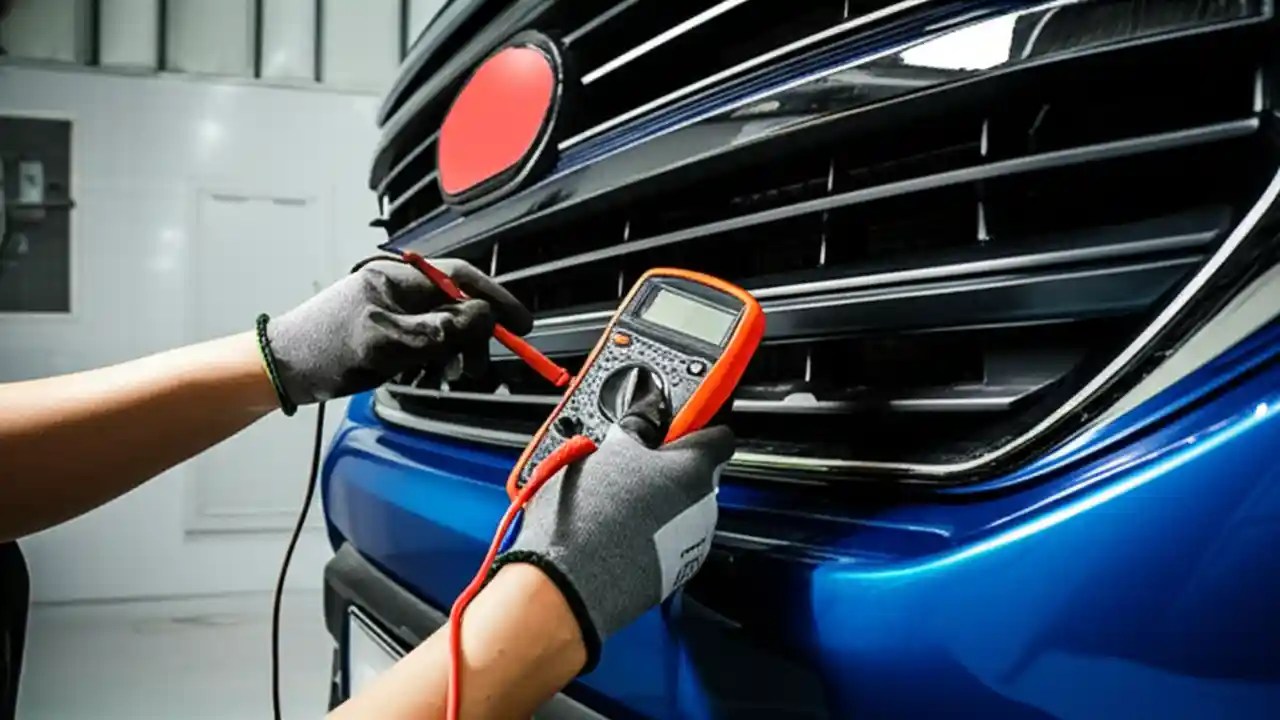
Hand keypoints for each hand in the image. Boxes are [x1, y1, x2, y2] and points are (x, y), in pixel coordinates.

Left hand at [265, 258, 531, 404]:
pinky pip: (424, 337)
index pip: (463, 278)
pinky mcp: (384, 328)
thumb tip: (487, 318)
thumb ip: (443, 329)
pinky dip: (435, 355)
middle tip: (480, 368)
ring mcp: (392, 307)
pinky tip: (428, 374)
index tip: (523, 325)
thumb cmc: (330, 350)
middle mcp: (400, 286)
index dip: (497, 298)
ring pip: (443, 323)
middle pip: (457, 302)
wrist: (282, 367)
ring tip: (454, 376)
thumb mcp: (392, 342)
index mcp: (401, 278)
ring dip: (456, 349)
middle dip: (476, 333)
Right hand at [494, 387, 735, 670]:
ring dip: (654, 501)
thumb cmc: (588, 518)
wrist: (569, 587)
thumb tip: (644, 417)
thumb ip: (635, 429)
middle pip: (695, 474)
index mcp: (693, 470)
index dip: (695, 425)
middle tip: (628, 463)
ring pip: (679, 509)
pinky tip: (613, 532)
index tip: (674, 423)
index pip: (718, 435)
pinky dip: (647, 534)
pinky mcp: (672, 573)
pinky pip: (666, 542)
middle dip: (665, 467)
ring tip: (612, 503)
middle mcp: (704, 508)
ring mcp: (691, 545)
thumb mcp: (606, 452)